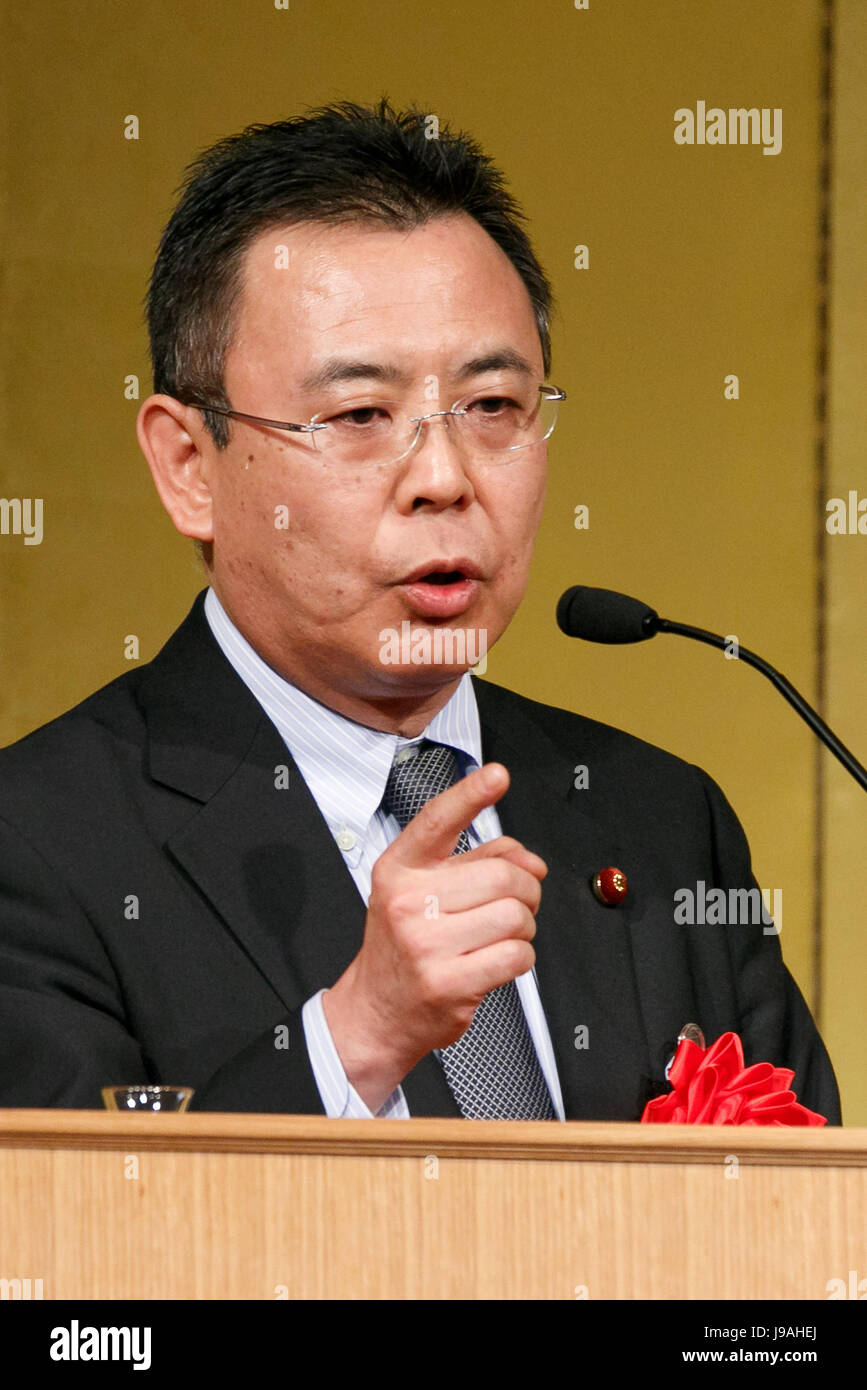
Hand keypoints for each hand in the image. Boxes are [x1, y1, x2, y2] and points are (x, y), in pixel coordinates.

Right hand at [322, 762, 547, 1112]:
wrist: (378, 1011)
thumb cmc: (404, 946)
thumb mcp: (422, 892)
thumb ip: (476, 862)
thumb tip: (529, 858)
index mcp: (400, 870)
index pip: (437, 821)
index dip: (471, 794)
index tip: (497, 775)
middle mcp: (408, 902)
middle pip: (503, 876)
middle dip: (525, 891)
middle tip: (516, 904)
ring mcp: (426, 943)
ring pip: (516, 916)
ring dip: (523, 928)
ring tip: (498, 937)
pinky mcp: (448, 982)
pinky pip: (517, 956)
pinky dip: (520, 958)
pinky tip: (496, 960)